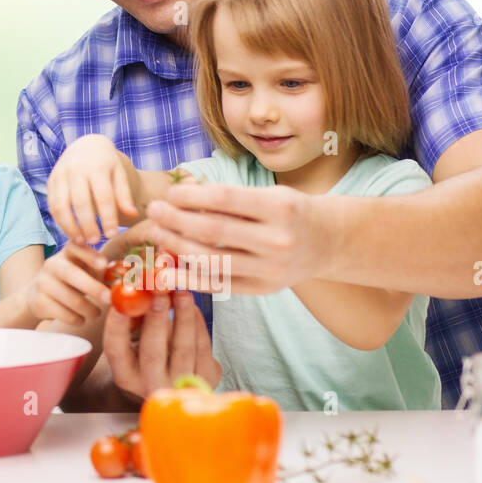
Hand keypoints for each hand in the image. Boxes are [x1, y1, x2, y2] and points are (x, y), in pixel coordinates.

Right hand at [25, 241, 112, 325]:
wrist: (38, 296)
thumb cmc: (72, 282)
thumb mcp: (83, 270)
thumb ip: (100, 270)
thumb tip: (127, 277)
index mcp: (66, 253)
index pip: (76, 247)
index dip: (89, 255)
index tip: (104, 264)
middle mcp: (52, 264)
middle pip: (71, 274)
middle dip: (93, 288)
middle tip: (109, 299)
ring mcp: (43, 283)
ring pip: (71, 299)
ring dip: (89, 310)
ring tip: (96, 314)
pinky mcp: (39, 302)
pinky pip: (64, 314)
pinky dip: (78, 320)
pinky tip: (81, 319)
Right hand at [46, 133, 139, 242]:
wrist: (86, 145)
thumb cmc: (107, 165)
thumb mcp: (119, 175)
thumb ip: (125, 196)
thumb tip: (133, 216)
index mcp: (97, 166)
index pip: (103, 196)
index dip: (107, 218)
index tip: (111, 235)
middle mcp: (76, 169)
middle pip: (80, 202)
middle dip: (88, 225)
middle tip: (96, 241)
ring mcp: (60, 174)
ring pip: (61, 206)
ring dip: (70, 227)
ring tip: (81, 241)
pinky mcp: (51, 180)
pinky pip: (52, 205)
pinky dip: (60, 222)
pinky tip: (71, 233)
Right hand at [104, 288, 220, 401]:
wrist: (176, 378)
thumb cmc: (148, 351)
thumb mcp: (134, 339)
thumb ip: (134, 319)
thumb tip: (139, 290)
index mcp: (126, 376)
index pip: (116, 350)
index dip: (117, 325)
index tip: (121, 300)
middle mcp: (152, 386)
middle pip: (152, 353)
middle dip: (156, 319)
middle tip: (159, 293)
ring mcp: (182, 386)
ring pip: (183, 349)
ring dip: (183, 316)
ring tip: (181, 293)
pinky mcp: (207, 378)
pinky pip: (203, 348)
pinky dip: (198, 323)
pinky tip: (193, 307)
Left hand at [145, 180, 333, 294]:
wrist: (328, 242)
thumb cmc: (288, 211)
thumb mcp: (267, 194)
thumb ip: (229, 197)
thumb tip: (180, 195)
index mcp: (280, 208)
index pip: (225, 200)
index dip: (191, 196)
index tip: (169, 193)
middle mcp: (277, 240)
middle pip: (214, 231)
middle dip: (176, 221)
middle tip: (153, 211)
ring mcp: (271, 269)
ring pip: (213, 261)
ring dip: (177, 247)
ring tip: (156, 234)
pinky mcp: (264, 289)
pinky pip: (220, 285)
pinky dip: (189, 279)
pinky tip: (166, 271)